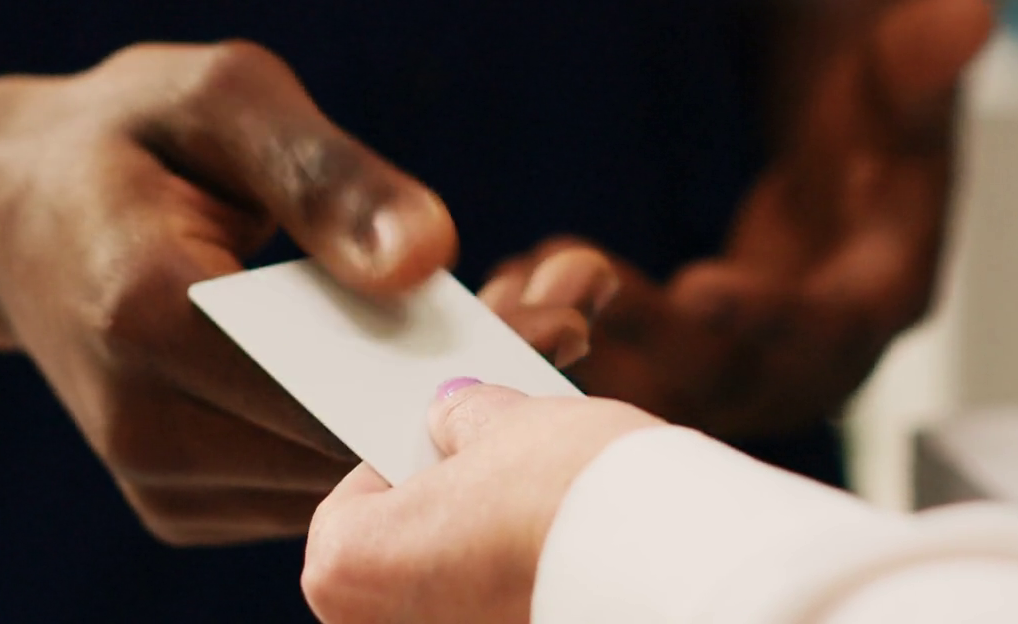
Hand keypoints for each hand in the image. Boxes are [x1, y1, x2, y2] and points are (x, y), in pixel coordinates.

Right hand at [0, 41, 596, 544]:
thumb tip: (432, 258)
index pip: (339, 373)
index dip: (462, 355)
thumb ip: (325, 174)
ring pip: (342, 483)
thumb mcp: (222, 97)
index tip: (572, 314)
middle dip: (470, 390)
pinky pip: (312, 489)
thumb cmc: (131, 133)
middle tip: (574, 314)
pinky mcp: (175, 506)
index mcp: (148, 311)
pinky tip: (416, 363)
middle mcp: (144, 423)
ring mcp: (157, 480)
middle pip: (352, 445)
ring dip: (433, 419)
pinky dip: (378, 436)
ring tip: (508, 326)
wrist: (10, 213)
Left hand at [303, 382, 658, 623]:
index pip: (350, 503)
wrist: (673, 574)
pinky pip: (498, 614)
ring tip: (544, 513)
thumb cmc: (572, 500)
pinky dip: (521, 589)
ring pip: (453, 592)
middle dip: (449, 513)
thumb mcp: (505, 424)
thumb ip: (463, 418)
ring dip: (485, 557)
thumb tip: (458, 414)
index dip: (404, 461)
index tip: (447, 441)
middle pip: (402, 556)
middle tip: (503, 472)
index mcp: (344, 569)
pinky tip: (566, 559)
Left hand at [482, 0, 992, 436]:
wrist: (842, 150)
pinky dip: (555, 339)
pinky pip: (611, 369)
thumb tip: (968, 8)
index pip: (824, 329)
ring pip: (651, 386)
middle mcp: (803, 356)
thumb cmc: (871, 113)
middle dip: (644, 342)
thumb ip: (918, 62)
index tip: (702, 289)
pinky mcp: (679, 361)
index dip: (765, 318)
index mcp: (872, 302)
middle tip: (567, 295)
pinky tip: (497, 294)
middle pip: (724, 377)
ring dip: (577, 352)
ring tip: (508, 299)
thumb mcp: (894, 83)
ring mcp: (734, 367)